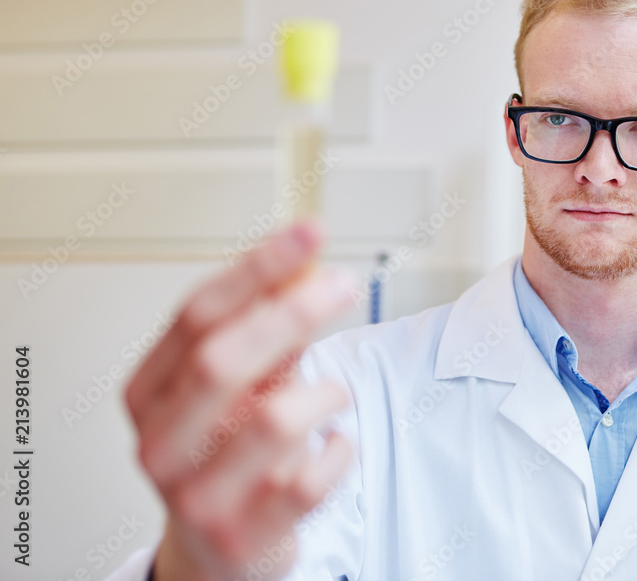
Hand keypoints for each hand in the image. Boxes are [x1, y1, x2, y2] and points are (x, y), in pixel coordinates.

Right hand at [124, 219, 356, 580]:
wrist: (218, 551)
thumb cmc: (225, 454)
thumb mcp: (237, 386)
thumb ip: (266, 330)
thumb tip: (306, 266)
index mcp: (149, 392)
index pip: (196, 313)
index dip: (258, 267)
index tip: (308, 232)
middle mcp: (161, 443)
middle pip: (223, 359)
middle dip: (294, 313)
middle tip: (343, 286)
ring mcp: (198, 495)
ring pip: (275, 420)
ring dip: (323, 395)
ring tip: (331, 398)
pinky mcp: (244, 535)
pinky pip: (310, 479)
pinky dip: (338, 451)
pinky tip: (335, 443)